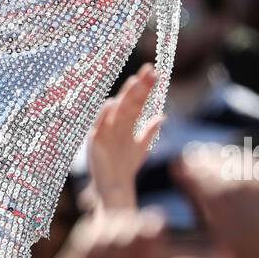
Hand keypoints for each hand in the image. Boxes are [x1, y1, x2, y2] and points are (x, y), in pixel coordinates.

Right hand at [86, 64, 162, 211]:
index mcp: (127, 123)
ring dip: (125, 96)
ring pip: (118, 110)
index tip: (156, 73)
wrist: (115, 187)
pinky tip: (111, 104)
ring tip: (134, 82)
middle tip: (149, 70)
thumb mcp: (141, 147)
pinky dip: (104, 115)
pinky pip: (100, 125)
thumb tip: (162, 116)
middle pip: (130, 101)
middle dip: (139, 87)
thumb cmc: (126, 165)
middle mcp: (117, 123)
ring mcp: (106, 130)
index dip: (147, 88)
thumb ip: (149, 131)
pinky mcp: (96, 140)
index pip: (139, 101)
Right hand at [167, 145, 258, 257]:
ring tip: (212, 156)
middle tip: (188, 159)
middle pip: (218, 166)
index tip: (176, 167)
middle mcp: (246, 195)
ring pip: (240, 164)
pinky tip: (242, 166)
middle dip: (201, 161)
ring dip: (223, 159)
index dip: (185, 170)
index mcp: (226, 211)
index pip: (199, 178)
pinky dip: (246, 164)